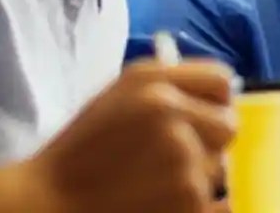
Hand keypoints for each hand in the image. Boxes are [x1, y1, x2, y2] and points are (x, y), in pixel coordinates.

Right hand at [15, 60, 236, 212]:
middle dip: (210, 140)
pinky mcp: (189, 199)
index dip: (215, 100)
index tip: (202, 115)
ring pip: (220, 166)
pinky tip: (161, 200)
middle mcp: (171, 114)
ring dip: (196, 176)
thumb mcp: (120, 94)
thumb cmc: (86, 148)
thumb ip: (174, 85)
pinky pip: (219, 201)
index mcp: (153, 83)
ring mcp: (182, 159)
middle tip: (178, 154)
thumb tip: (226, 92)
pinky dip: (195, 204)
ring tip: (155, 181)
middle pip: (228, 124)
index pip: (221, 80)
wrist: (50, 201)